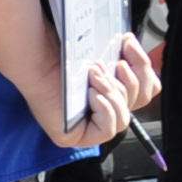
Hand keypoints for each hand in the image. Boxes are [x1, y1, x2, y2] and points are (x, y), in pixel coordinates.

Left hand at [24, 31, 159, 150]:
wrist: (35, 57)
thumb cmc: (61, 54)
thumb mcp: (104, 54)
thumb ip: (125, 57)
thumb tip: (135, 46)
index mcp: (110, 92)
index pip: (146, 91)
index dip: (145, 71)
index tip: (130, 45)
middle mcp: (100, 111)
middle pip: (139, 103)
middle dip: (130, 80)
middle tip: (115, 62)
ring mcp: (87, 127)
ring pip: (124, 118)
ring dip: (113, 92)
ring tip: (94, 74)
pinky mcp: (75, 137)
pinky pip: (108, 129)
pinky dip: (104, 109)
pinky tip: (90, 94)